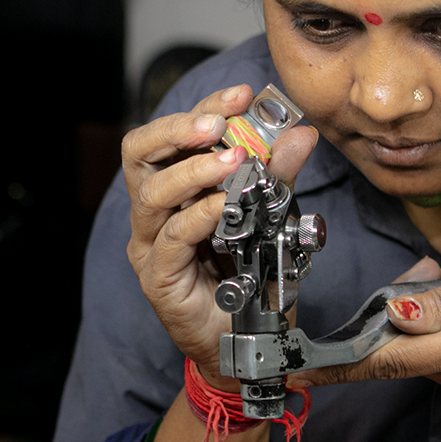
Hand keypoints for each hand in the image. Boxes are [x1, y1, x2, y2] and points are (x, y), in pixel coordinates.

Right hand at [121, 85, 316, 387]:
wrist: (248, 347)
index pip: (173, 136)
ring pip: (151, 193)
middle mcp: (154, 213)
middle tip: (218, 122)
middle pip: (140, 154)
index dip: (204, 108)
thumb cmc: (251, 282)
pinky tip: (225, 207)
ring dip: (193, 170)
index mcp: (174, 191)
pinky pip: (172, 239)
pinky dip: (200, 217)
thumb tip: (300, 134)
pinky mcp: (159, 278)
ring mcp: (150, 246)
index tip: (241, 94)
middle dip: (178, 129)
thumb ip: (278, 178)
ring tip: (231, 160)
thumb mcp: (272, 220)